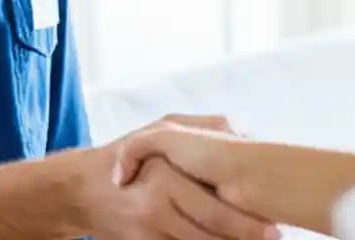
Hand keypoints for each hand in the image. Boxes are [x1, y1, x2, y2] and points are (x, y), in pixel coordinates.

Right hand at [77, 115, 278, 239]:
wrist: (79, 190)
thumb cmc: (126, 155)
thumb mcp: (158, 128)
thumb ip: (202, 127)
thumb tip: (245, 134)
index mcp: (166, 175)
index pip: (215, 207)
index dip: (248, 220)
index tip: (275, 225)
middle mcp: (157, 205)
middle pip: (211, 233)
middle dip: (245, 238)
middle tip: (275, 238)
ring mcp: (149, 231)